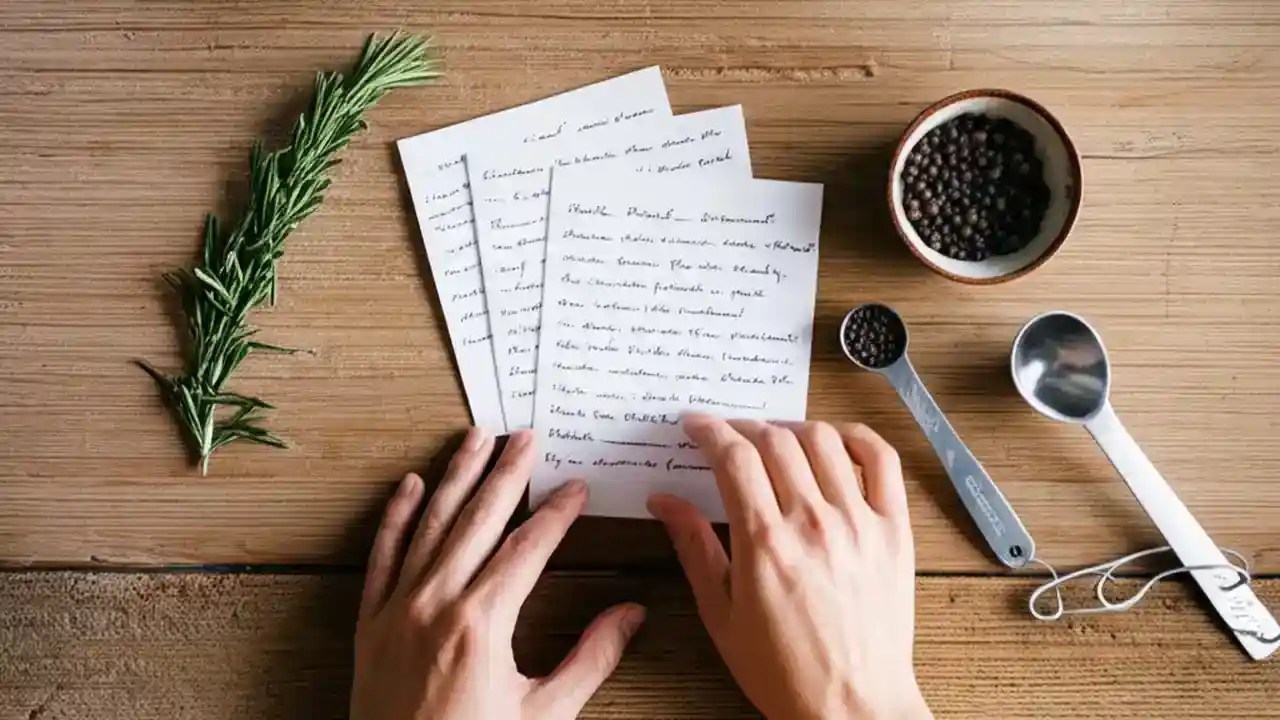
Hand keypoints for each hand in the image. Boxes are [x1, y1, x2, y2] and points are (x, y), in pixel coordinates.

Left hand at [351, 428, 645, 719]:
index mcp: (481, 624)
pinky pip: (382, 557)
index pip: (528, 548)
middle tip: (525, 436)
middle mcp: (435, 604)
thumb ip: (590, 660)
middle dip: (506, 473)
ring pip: (430, 526)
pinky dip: (396, 517)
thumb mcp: (544, 716)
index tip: (576, 487)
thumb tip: (631, 615)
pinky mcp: (370, 626)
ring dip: (456, 476)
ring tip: (474, 438)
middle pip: (478, 520)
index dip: (556, 514)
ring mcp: (397, 611)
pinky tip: (411, 485)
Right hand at [648, 414, 930, 719]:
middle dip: (743, 426)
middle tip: (729, 436)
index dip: (709, 429)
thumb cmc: (785, 671)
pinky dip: (856, 437)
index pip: (733, 456)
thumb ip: (694, 547)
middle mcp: (814, 523)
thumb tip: (664, 501)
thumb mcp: (721, 614)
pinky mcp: (894, 530)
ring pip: (823, 440)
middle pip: (775, 439)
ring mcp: (859, 522)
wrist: (853, 707)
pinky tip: (834, 443)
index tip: (696, 425)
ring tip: (776, 440)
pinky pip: (882, 460)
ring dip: (792, 428)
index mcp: (766, 543)